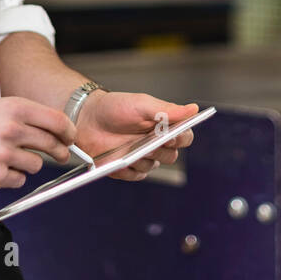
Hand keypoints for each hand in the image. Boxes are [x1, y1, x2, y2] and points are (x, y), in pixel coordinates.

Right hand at [0, 97, 75, 191]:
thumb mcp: (1, 107)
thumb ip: (29, 116)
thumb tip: (59, 130)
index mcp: (15, 109)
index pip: (57, 121)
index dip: (69, 132)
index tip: (70, 138)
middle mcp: (12, 130)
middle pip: (52, 144)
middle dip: (60, 152)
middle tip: (60, 154)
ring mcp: (4, 154)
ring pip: (36, 165)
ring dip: (28, 164)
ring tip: (9, 157)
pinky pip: (19, 180)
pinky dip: (12, 176)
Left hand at [74, 91, 199, 181]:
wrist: (87, 118)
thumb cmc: (115, 107)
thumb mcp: (142, 103)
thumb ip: (167, 109)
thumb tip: (193, 109)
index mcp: (163, 126)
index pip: (184, 137)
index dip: (181, 138)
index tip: (171, 136)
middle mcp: (155, 142)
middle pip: (171, 155)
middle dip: (160, 150)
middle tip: (148, 144)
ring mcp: (142, 156)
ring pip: (154, 166)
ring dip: (143, 159)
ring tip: (129, 149)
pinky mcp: (128, 168)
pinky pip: (137, 175)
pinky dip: (129, 169)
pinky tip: (119, 160)